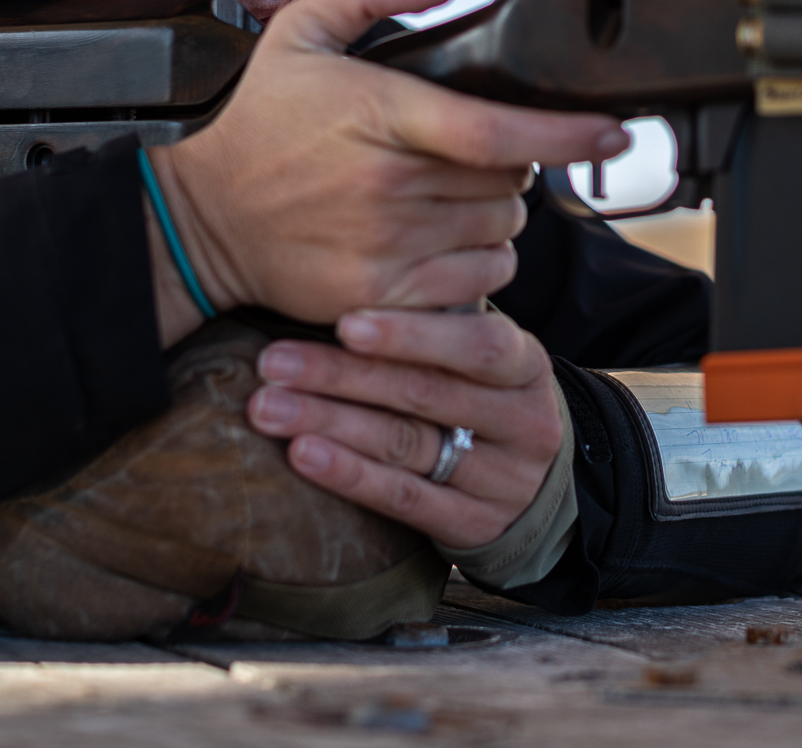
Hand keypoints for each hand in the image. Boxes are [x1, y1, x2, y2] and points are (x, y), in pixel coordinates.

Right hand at [143, 0, 626, 338]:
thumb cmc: (255, 126)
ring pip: (501, 235)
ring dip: (493, 218)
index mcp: (379, 114)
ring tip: (445, 199)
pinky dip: (475, 265)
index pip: (495, 130)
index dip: (567, 132)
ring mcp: (386, 247)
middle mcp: (388, 185)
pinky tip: (439, 243)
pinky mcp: (381, 298)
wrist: (196, 220)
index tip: (615, 131)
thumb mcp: (297, 35)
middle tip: (465, 158)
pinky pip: (476, 284)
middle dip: (509, 169)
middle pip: (511, 184)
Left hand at [245, 308, 564, 548]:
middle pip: (427, 394)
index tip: (345, 322)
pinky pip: (405, 499)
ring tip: (268, 408)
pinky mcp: (474, 525)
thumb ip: (439, 324)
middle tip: (273, 362)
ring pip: (407, 445)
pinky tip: (303, 455)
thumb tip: (346, 276)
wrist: (533, 487)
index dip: (413, 335)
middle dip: (343, 376)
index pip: (477, 346)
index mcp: (526, 366)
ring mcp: (502, 480)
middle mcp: (523, 422)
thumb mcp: (484, 358)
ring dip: (330, 423)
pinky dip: (351, 475)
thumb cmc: (486, 398)